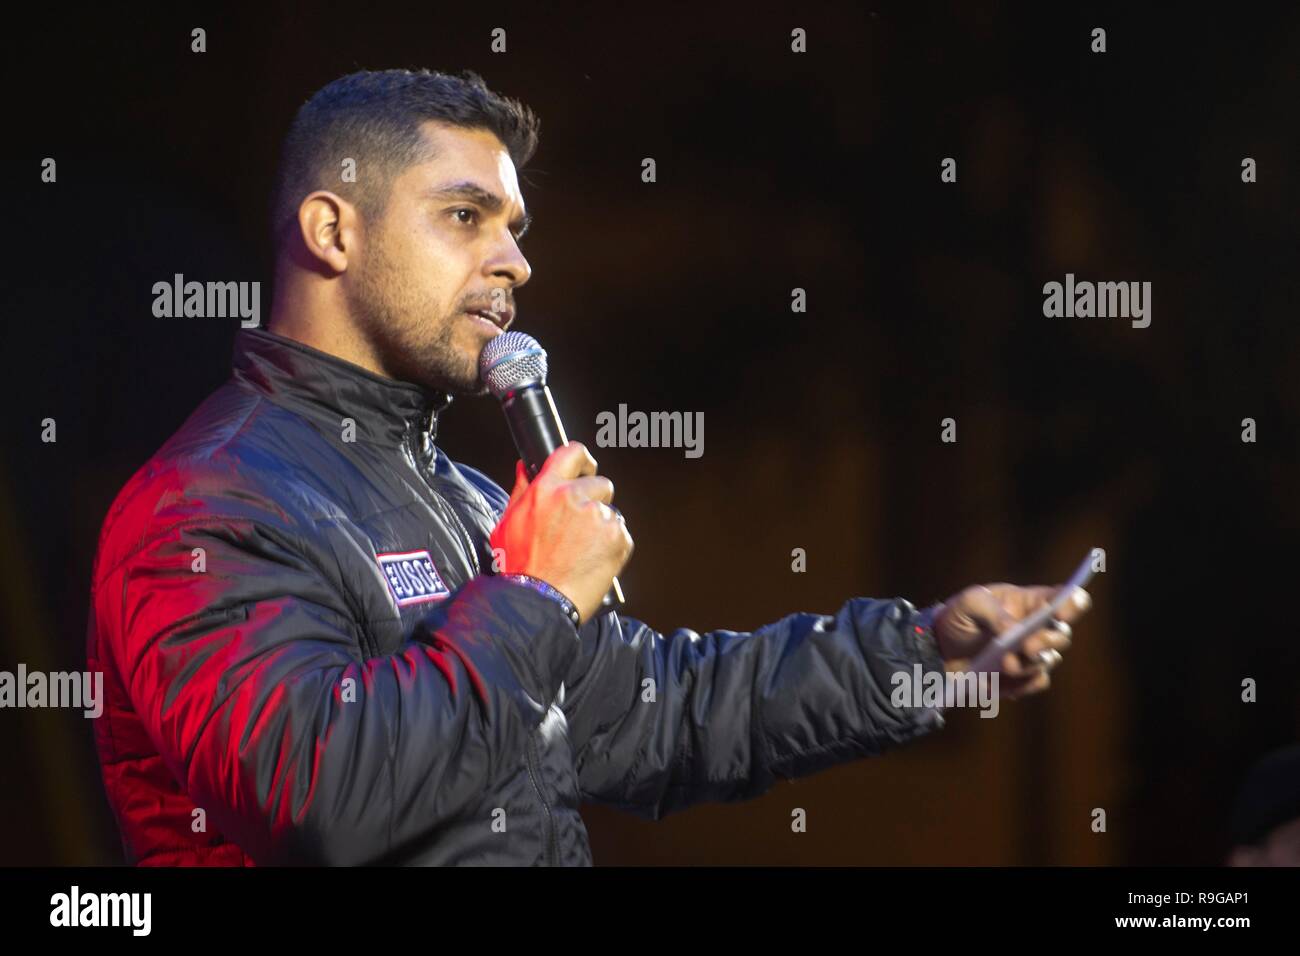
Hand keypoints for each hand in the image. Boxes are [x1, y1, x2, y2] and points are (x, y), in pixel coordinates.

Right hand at [488, 442, 633, 623]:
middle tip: (579, 529)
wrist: (538, 602)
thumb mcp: (507, 525)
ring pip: (610, 514)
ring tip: (582, 551)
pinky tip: (593, 561)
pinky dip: (613, 547)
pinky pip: (621, 535)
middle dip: (594, 502)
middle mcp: (574, 498)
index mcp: (546, 489)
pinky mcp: (618, 538)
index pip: (572, 453)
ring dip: (602, 528)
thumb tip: (523, 468)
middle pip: (601, 485)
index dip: (582, 461)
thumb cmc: (519, 568)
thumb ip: (520, 492)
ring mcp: (599, 517)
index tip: (585, 470)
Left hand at [931, 583, 1090, 699]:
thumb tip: (1014, 630)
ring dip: (1028, 663)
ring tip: (1004, 663)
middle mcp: (1039, 628)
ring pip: (1048, 660)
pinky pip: (1036, 682)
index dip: (1071, 603)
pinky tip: (1002, 681)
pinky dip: (1023, 683)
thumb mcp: (969, 604)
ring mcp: (1033, 655)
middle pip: (1061, 634)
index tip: (1060, 611)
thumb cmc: (959, 616)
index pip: (1065, 598)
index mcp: (1030, 602)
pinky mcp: (1023, 678)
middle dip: (1047, 641)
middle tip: (1028, 646)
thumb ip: (992, 612)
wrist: (940, 649)